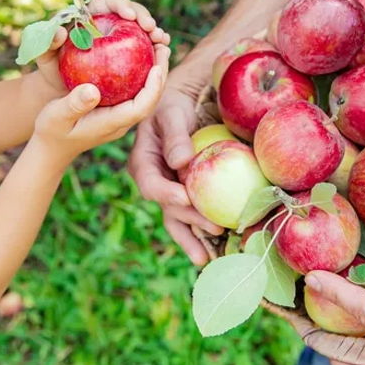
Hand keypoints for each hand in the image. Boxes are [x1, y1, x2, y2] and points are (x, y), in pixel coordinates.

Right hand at [32, 44, 169, 165]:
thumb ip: (74, 104)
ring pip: (146, 96)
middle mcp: (121, 122)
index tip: (157, 65)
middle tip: (163, 46)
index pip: (141, 107)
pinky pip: (135, 93)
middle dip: (160, 74)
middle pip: (150, 99)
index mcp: (111, 123)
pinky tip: (139, 55)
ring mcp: (120, 118)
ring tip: (158, 47)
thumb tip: (93, 90)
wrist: (51, 148)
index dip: (153, 87)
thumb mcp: (56, 115)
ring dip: (154, 73)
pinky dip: (141, 74)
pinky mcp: (116, 112)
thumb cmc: (51, 130)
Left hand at [33, 0, 170, 95]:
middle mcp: (112, 21)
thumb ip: (47, 43)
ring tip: (161, 42)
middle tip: (150, 29)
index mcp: (93, 13)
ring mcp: (124, 38)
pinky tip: (163, 54)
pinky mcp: (132, 55)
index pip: (112, 0)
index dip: (122, 4)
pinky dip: (157, 50)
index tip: (128, 16)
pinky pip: (147, 50)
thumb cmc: (54, 69)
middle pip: (133, 11)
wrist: (65, 87)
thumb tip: (61, 31)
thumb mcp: (46, 56)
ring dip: (155, 34)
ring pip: (144, 29)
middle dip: (145, 17)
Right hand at [128, 70, 223, 265]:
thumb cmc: (174, 106)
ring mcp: (171, 193)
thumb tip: (180, 161)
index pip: (151, 184)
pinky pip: (195, 217)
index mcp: (143, 164)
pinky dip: (205, 232)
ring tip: (209, 258)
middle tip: (214, 227)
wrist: (183, 106)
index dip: (166, 194)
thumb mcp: (171, 114)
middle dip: (190, 221)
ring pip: (179, 221)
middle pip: (169, 208)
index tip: (185, 198)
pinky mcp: (188, 197)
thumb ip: (174, 136)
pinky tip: (220, 247)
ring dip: (194, 239)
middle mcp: (156, 183)